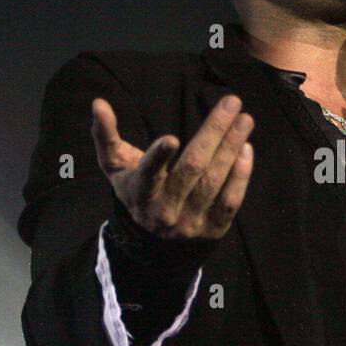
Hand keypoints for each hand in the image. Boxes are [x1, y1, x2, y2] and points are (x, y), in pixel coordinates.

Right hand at [90, 94, 253, 240]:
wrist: (156, 243)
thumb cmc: (137, 191)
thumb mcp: (116, 167)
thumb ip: (105, 135)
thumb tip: (98, 103)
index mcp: (139, 193)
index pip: (148, 175)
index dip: (159, 157)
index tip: (171, 138)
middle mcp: (165, 210)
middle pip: (192, 168)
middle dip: (214, 132)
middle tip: (231, 102)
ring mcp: (191, 221)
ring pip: (213, 181)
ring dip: (231, 147)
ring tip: (244, 120)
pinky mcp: (213, 229)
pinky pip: (230, 201)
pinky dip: (240, 175)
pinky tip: (246, 148)